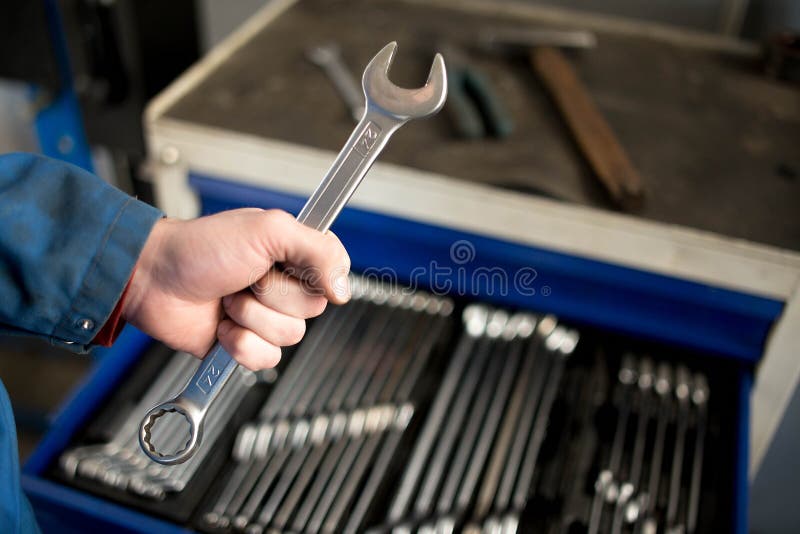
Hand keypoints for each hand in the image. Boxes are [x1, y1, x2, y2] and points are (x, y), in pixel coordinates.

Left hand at [122, 208, 350, 369]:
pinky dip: (240, 344)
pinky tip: (222, 326)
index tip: (288, 265)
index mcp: (294, 254)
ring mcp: (265, 317)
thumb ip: (317, 249)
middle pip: (311, 310)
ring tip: (227, 300)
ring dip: (251, 319)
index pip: (334, 273)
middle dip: (271, 297)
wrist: (154, 281)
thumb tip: (344, 288)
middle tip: (244, 278)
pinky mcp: (246, 345)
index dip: (315, 276)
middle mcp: (284, 286)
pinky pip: (267, 360)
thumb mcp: (267, 230)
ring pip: (289, 337)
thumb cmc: (200, 247)